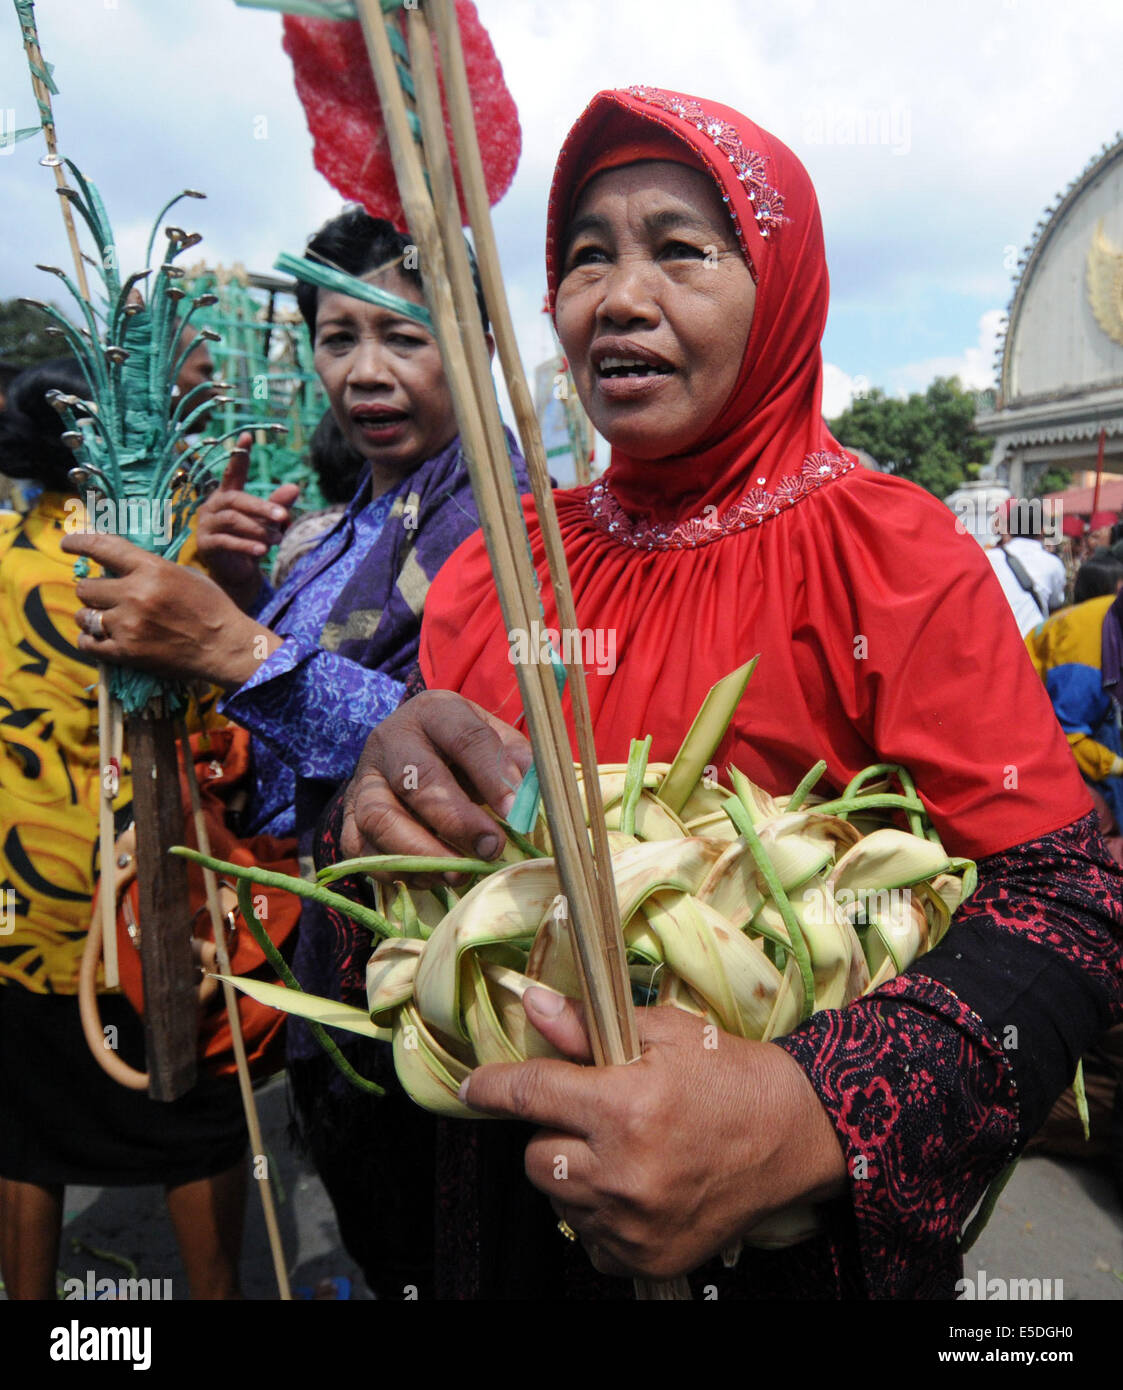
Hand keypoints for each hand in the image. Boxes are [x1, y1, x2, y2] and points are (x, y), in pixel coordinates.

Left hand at [60, 531, 281, 689]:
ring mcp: (128, 626)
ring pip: (84, 615)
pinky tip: (98, 636)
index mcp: (151, 570)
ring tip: (103, 617)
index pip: (101, 548)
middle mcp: (136, 595)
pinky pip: (87, 643)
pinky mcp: (126, 652)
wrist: (226, 647)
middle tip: (103, 595)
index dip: (78, 543)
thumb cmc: (211, 607)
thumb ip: (149, 568)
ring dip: (90, 615)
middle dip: (92, 590)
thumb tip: (118, 565)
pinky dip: (89, 639)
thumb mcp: (184, 574)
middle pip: (86, 587)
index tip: (67, 544)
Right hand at [196, 432, 299, 606]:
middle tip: (283, 516)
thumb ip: (277, 505)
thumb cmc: (251, 541)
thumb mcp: (267, 522)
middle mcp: (214, 506)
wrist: (235, 573)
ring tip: (277, 539)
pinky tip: (263, 550)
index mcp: (228, 495)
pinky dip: (246, 545)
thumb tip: (294, 487)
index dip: (239, 456)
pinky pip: (226, 541)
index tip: (248, 436)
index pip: (233, 472)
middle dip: (261, 507)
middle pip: (236, 499)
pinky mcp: (205, 544)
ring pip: (232, 520)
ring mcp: (206, 524)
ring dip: (257, 528)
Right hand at [339, 690, 532, 870]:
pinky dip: (395, 870)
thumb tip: (529, 796)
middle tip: (491, 849)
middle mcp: (391, 740)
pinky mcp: (349, 815)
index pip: (464, 738)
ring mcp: (365, 778)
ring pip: (378, 817)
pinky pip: (360, 847)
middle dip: (456, 820)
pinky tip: (431, 878)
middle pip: (416, 779)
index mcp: (433, 712)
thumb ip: (514, 760)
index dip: (492, 776)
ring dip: (420, 852)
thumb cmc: (461, 747)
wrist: (409, 748)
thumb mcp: (493, 736)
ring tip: (459, 873)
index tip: (515, 813)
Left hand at [460, 989, 847, 1280]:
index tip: (474, 1086)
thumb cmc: (727, 1075)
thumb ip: (588, 1028)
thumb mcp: (662, 1033)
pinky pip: (587, 1238)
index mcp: (625, 1107)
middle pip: (534, 1157)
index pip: (530, 1096)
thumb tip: (532, 1006)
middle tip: (592, 1114)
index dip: (493, 1087)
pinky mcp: (647, 1258)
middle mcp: (624, 1173)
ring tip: (622, 1149)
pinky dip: (598, 1213)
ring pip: (558, 1198)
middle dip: (551, 1131)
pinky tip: (634, 1185)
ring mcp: (634, 1223)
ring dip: (574, 1172)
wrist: (792, 1135)